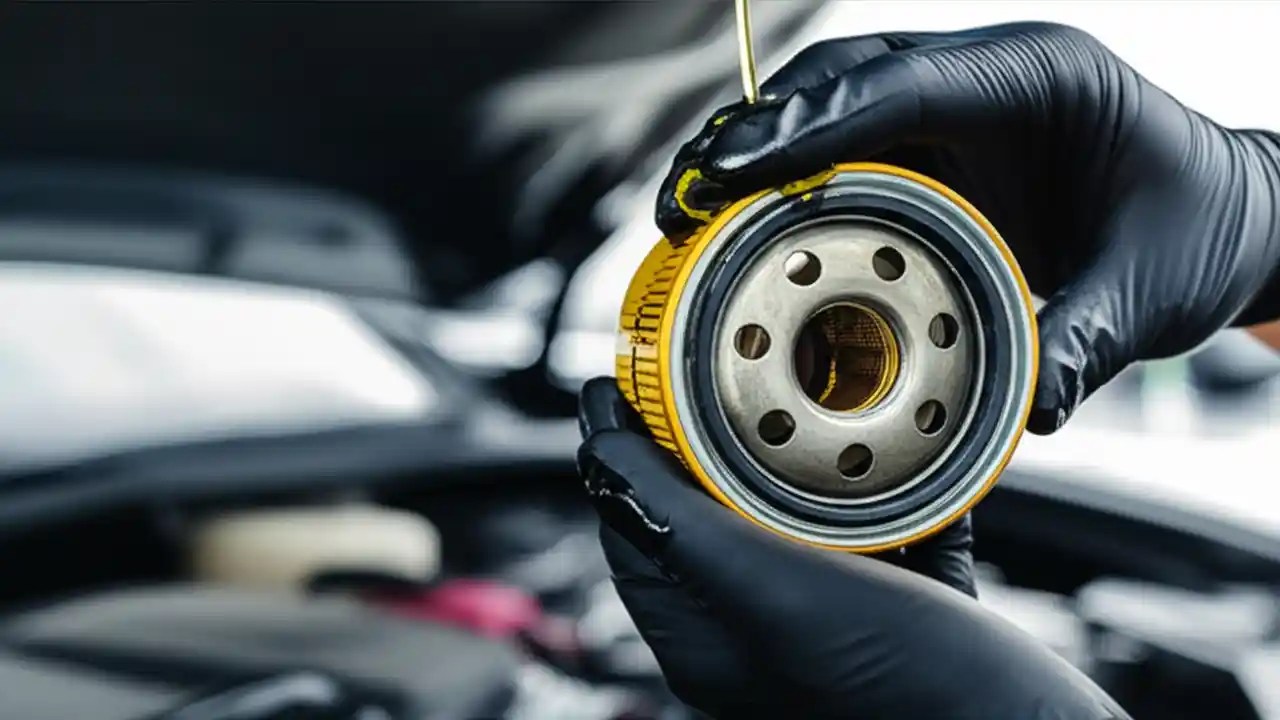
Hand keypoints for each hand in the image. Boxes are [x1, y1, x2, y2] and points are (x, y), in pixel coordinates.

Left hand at [577, 378, 1127, 718]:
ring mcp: (817, 612)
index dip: (619, 451)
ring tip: (771, 387)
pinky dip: (856, 477)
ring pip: (774, 510)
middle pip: (697, 510)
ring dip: (771, 450)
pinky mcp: (884, 595)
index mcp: (703, 634)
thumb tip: (600, 452)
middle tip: (688, 368)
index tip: (619, 381)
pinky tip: (871, 441)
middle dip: (690, 439)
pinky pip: (854, 520)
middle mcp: (751, 625)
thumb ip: (678, 521)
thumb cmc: (908, 682)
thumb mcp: (770, 588)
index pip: (632, 525)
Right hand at [656, 22, 1279, 433]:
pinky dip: (790, 184)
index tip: (739, 167)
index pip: (905, 82)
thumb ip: (1085, 341)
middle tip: (693, 188)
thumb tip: (1029, 409)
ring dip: (758, 153)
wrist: (1226, 222)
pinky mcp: (935, 156)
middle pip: (843, 78)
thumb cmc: (1201, 228)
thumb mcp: (1151, 289)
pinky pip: (847, 155)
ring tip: (694, 202)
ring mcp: (953, 115)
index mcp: (1038, 77)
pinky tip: (745, 223)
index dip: (812, 125)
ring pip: (830, 109)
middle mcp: (983, 81)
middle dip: (758, 130)